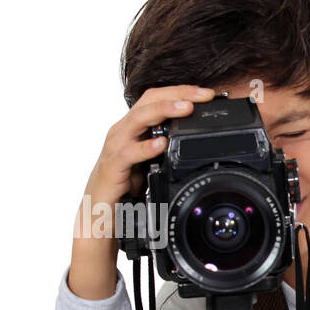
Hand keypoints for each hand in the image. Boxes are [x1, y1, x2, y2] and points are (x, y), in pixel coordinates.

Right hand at [68, 85, 216, 298]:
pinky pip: (127, 153)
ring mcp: (115, 148)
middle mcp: (123, 133)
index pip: (157, 99)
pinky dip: (145, 147)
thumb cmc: (126, 190)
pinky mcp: (112, 168)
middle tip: (203, 95)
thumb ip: (168, 152)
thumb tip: (199, 144)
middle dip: (178, 94)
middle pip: (149, 101)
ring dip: (164, 111)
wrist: (100, 217)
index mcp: (134, 129)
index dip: (182, 91)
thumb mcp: (152, 166)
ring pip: (138, 119)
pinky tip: (161, 145)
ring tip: (186, 108)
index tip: (209, 93)